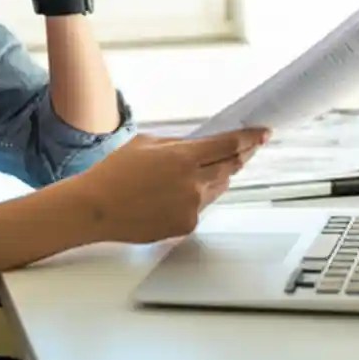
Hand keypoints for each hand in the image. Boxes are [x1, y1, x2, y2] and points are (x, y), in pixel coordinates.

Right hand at [71, 127, 270, 243]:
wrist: (95, 209)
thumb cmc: (114, 174)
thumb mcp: (146, 143)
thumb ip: (178, 142)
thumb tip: (201, 143)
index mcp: (183, 157)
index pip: (229, 144)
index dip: (250, 138)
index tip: (263, 133)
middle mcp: (193, 183)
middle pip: (231, 167)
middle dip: (240, 157)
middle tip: (244, 149)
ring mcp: (192, 207)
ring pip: (218, 188)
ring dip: (215, 178)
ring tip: (191, 174)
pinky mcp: (186, 226)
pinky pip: (202, 207)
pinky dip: (196, 198)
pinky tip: (172, 196)